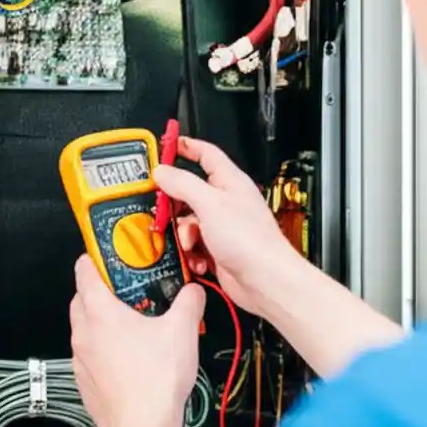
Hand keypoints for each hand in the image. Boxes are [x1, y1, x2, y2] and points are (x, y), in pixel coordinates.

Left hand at [69, 256, 204, 426]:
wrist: (143, 425)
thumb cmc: (157, 376)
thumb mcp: (182, 329)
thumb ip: (189, 301)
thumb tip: (193, 290)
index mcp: (100, 311)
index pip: (84, 269)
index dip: (95, 258)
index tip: (110, 257)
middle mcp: (83, 332)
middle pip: (81, 298)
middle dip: (100, 291)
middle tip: (128, 292)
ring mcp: (80, 358)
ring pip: (83, 328)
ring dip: (100, 323)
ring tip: (131, 328)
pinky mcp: (83, 381)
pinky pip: (88, 356)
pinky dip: (101, 351)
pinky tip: (126, 358)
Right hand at [155, 137, 304, 316]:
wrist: (264, 281)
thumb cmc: (251, 241)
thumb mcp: (210, 204)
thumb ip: (183, 184)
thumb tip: (162, 171)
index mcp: (230, 181)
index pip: (205, 153)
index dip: (185, 147)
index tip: (165, 145)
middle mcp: (226, 201)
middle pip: (189, 190)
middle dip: (174, 201)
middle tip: (162, 207)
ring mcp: (221, 226)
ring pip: (187, 221)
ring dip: (182, 233)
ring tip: (188, 241)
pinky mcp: (216, 249)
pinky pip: (192, 244)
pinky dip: (190, 251)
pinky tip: (196, 258)